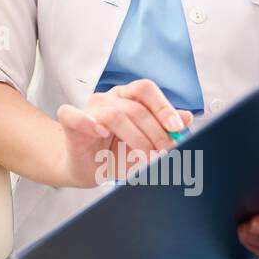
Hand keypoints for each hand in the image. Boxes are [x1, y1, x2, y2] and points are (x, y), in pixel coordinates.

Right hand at [53, 79, 191, 187]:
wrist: (85, 168)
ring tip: (145, 157)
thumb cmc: (113, 153)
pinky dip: (87, 122)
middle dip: (155, 132)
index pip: (146, 90)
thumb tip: (186, 117)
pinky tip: (100, 132)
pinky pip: (74, 116)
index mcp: (127, 97)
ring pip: (116, 115)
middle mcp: (108, 98)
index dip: (164, 107)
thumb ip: (163, 128)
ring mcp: (89, 108)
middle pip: (136, 107)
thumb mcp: (144, 143)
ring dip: (136, 139)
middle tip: (165, 152)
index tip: (178, 127)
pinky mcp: (71, 122)